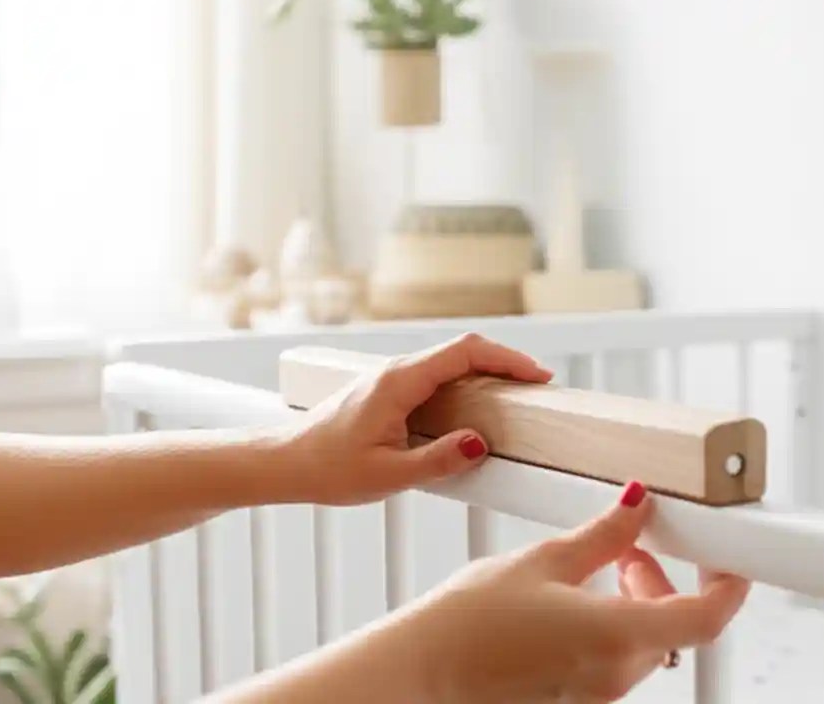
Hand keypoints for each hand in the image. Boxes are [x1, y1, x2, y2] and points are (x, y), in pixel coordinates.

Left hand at [273, 333, 552, 505]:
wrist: (284, 462)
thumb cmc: (328, 469)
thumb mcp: (387, 474)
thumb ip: (437, 460)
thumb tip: (480, 442)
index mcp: (399, 381)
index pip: (465, 353)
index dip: (507, 360)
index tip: (537, 377)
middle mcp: (397, 370)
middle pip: (464, 349)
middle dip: (506, 362)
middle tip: (539, 385)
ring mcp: (393, 377)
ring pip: (451, 360)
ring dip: (488, 370)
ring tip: (518, 393)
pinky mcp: (390, 390)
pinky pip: (438, 374)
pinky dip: (467, 380)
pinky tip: (480, 402)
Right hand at [388, 483, 751, 702]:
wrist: (415, 678)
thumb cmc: (463, 628)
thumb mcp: (540, 563)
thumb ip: (603, 535)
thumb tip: (638, 506)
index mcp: (615, 636)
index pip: (707, 617)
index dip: (730, 584)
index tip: (727, 556)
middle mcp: (614, 677)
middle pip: (673, 627)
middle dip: (661, 582)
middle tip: (630, 550)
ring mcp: (595, 698)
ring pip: (643, 645)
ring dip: (634, 605)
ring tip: (592, 573)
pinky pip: (613, 664)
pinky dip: (609, 631)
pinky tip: (570, 606)